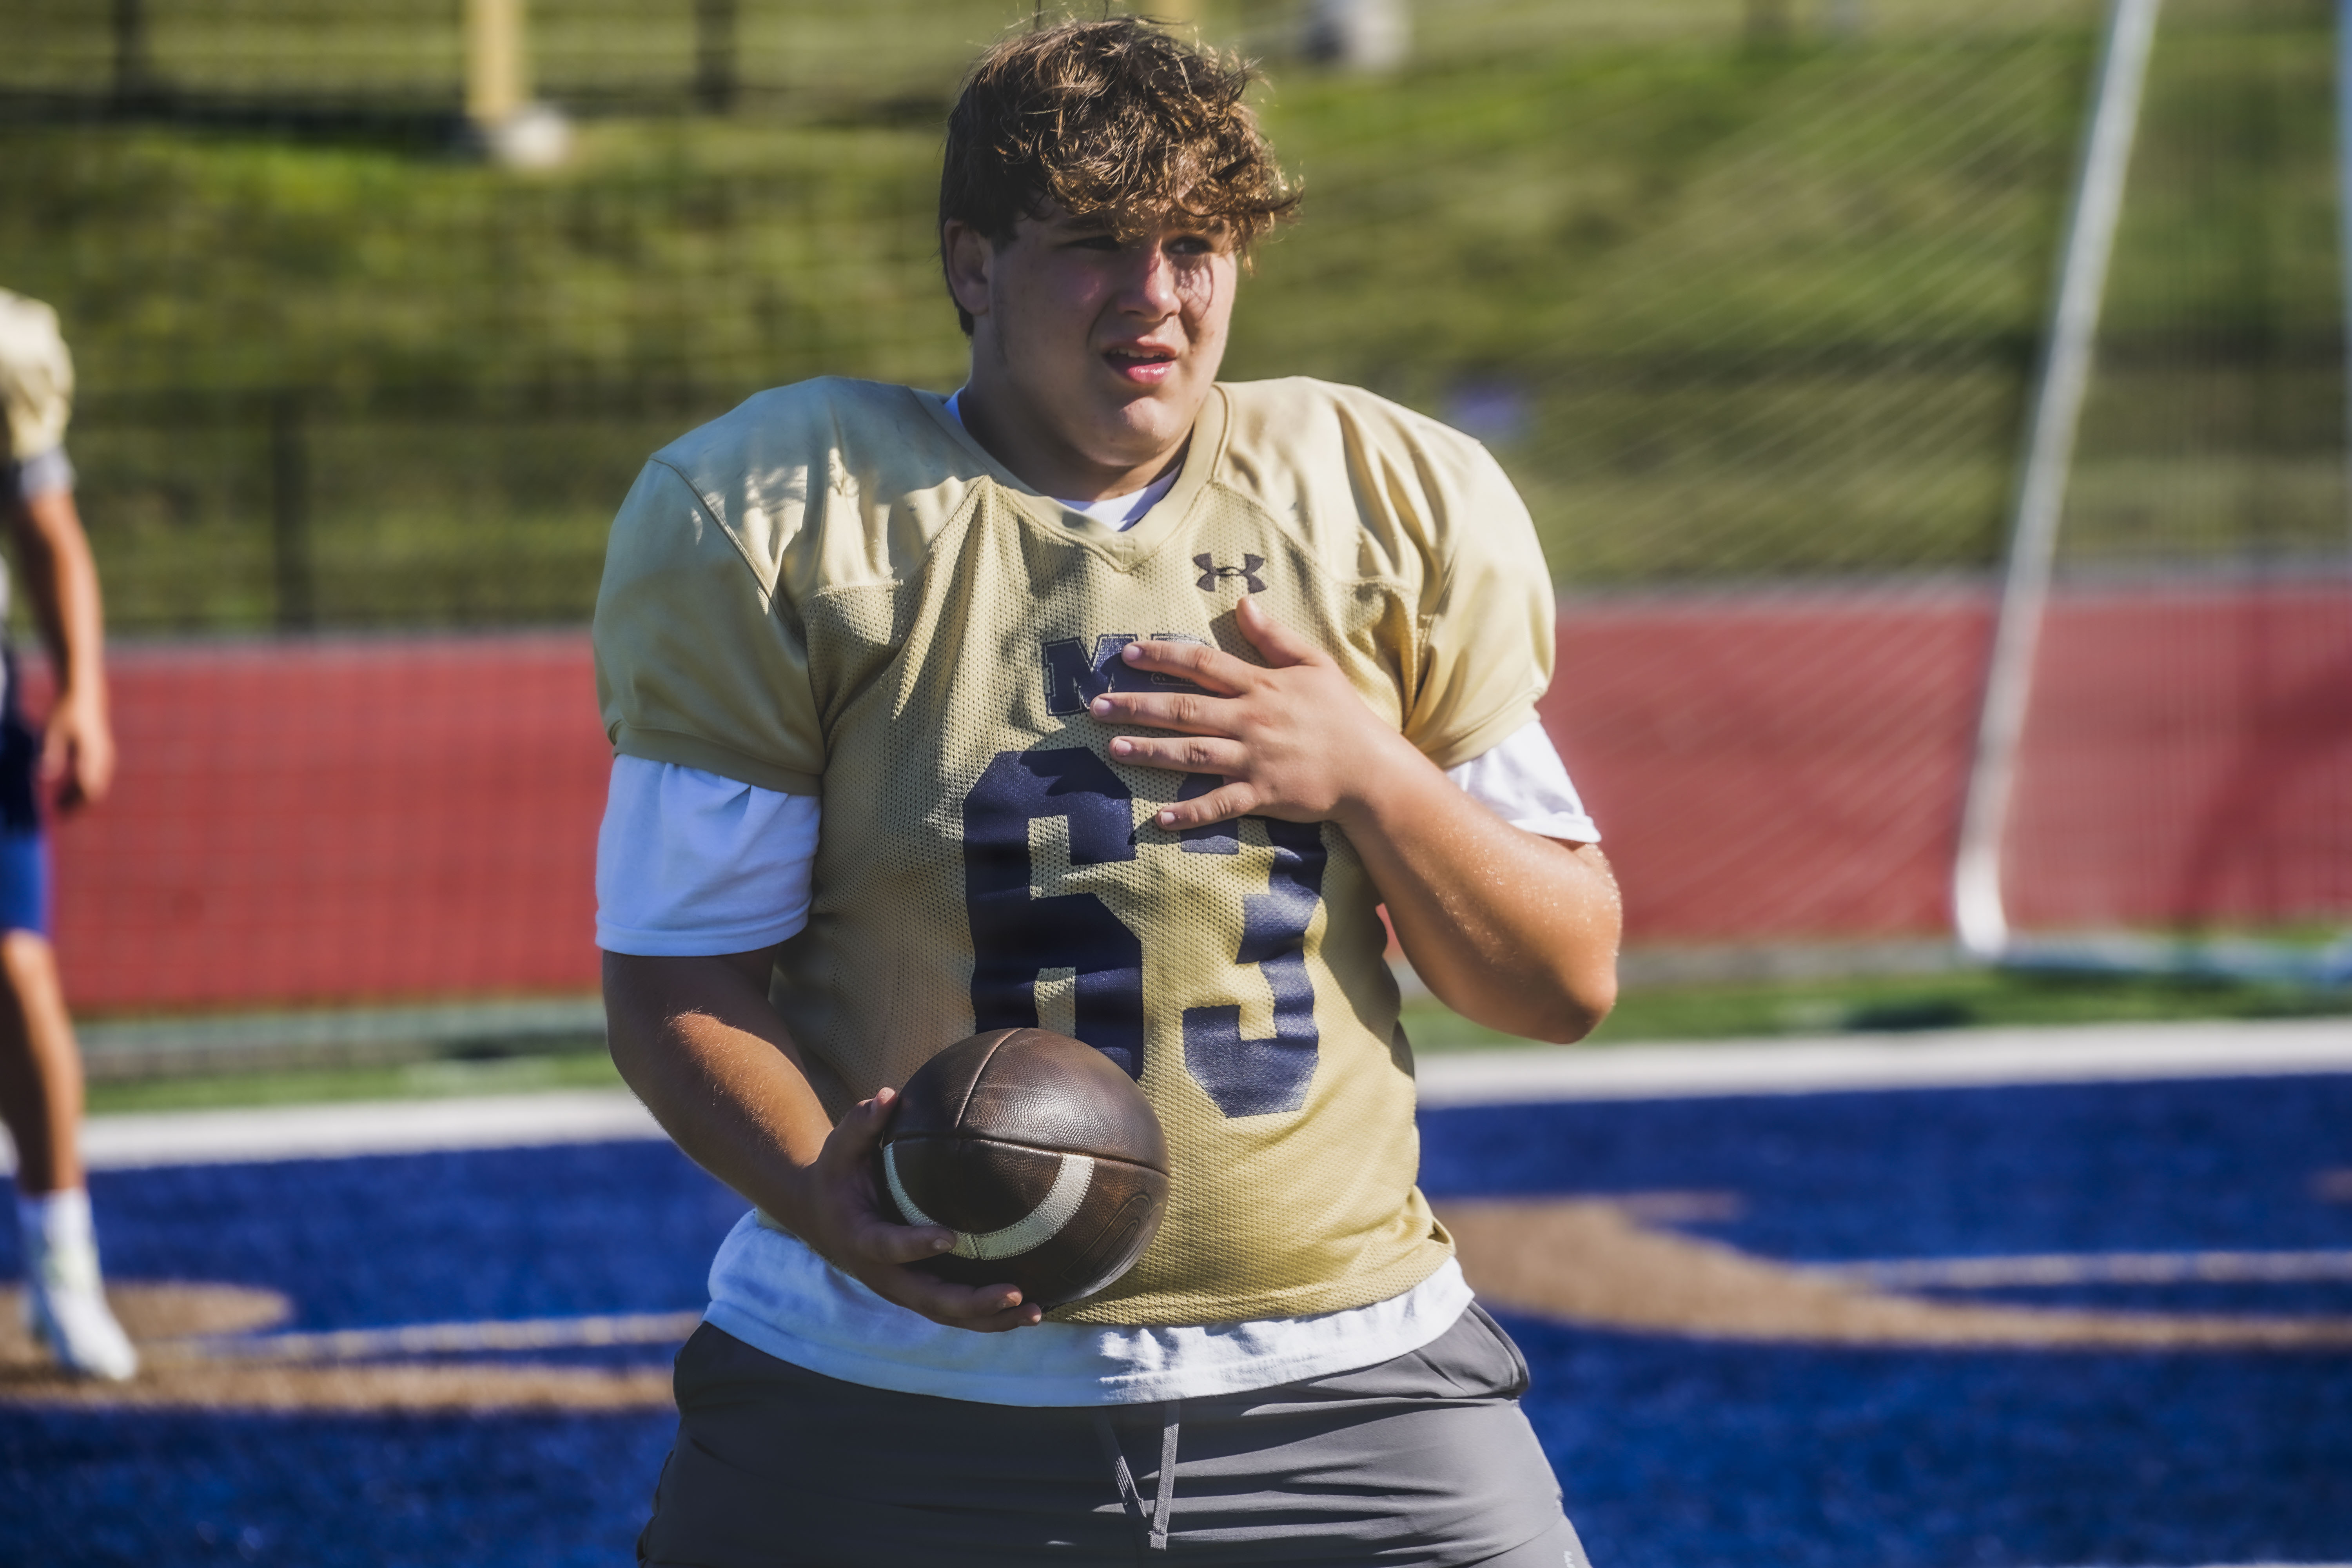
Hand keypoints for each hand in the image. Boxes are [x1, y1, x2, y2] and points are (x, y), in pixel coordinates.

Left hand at [40, 689, 112, 813]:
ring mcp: (105, 757)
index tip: (59, 814)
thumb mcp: (53, 731)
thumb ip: (51, 754)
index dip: (74, 803)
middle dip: (77, 804)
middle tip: (59, 814)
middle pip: (93, 790)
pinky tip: (67, 789)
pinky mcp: (103, 755)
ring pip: (95, 785)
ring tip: (60, 804)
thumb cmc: (66, 711)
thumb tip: (44, 777)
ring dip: (79, 796)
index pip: (87, 787)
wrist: (86, 696)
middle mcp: (102, 758)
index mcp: (90, 754)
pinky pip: (95, 777)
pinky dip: (82, 787)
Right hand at [789, 1087, 1043, 1332]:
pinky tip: (1031, 1308)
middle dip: (970, 1301)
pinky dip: (990, 1316)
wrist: (822, 1217)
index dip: (916, 1245)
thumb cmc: (838, 1175)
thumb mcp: (840, 1148)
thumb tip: (888, 1095)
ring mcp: (902, 1290)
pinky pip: (955, 1312)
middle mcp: (883, 1275)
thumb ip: (862, 1123)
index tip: (950, 1236)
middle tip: (1013, 1293)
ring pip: (947, 1314)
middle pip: (928, 1298)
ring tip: (1034, 1311)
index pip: (888, 1245)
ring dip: (991, 1318)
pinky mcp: (919, 1293)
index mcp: (861, 1238)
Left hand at [1088, 594, 1422, 831]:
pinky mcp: (1261, 794)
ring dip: (1150, 752)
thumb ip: (1275, 637)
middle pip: (1184, 708)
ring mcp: (1254, 759)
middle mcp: (1250, 720)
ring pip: (1192, 753)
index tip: (1127, 654)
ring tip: (1113, 749)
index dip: (1163, 657)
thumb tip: (1244, 603)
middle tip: (1097, 706)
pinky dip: (1190, 813)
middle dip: (1138, 706)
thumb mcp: (1315, 665)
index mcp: (1261, 685)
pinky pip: (1219, 805)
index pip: (1202, 665)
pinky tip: (1159, 818)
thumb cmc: (1342, 715)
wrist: (1371, 769)